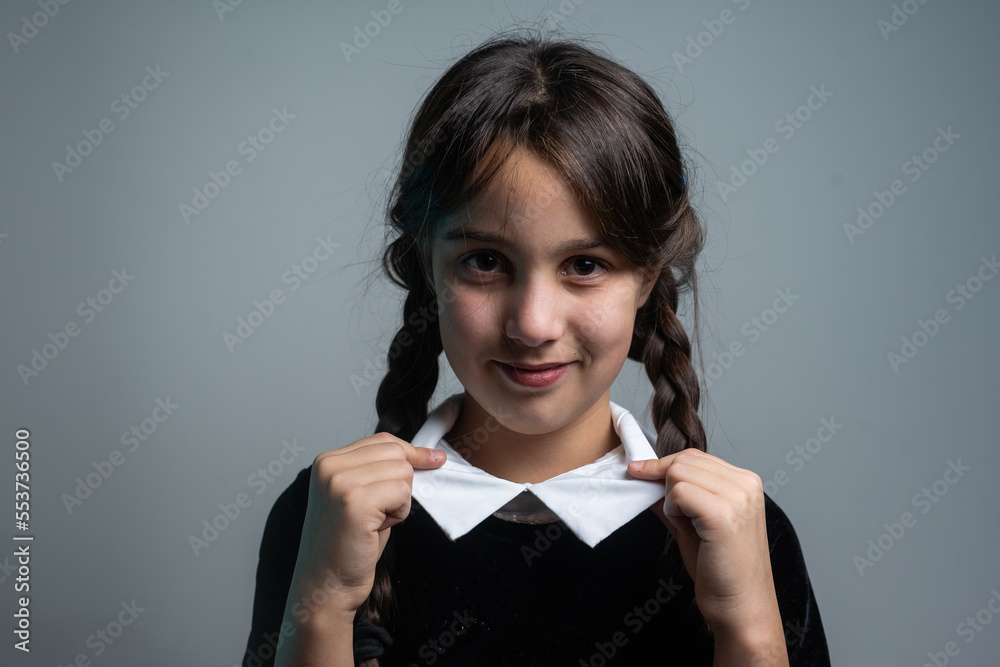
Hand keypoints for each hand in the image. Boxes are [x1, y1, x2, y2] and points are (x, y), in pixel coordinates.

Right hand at [289, 434, 446, 618]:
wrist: (326, 586)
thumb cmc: (348, 545)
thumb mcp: (360, 496)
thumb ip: (379, 471)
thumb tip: (426, 455)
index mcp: (327, 461)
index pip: (382, 440)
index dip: (412, 452)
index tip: (435, 459)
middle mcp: (329, 466)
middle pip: (395, 453)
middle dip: (401, 483)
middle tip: (380, 513)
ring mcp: (340, 482)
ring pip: (402, 471)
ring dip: (400, 501)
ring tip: (375, 522)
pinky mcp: (355, 502)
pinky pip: (402, 492)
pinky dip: (400, 513)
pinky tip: (376, 529)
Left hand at [627, 449, 782, 641]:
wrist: (741, 608)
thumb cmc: (721, 571)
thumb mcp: (694, 523)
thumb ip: (674, 498)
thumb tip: (644, 478)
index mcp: (745, 482)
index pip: (694, 456)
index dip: (663, 465)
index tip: (638, 471)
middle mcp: (746, 484)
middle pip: (683, 460)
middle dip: (666, 484)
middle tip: (675, 516)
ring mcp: (737, 497)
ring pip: (678, 472)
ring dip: (671, 500)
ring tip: (689, 526)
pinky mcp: (723, 514)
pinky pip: (679, 492)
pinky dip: (673, 510)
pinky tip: (688, 530)